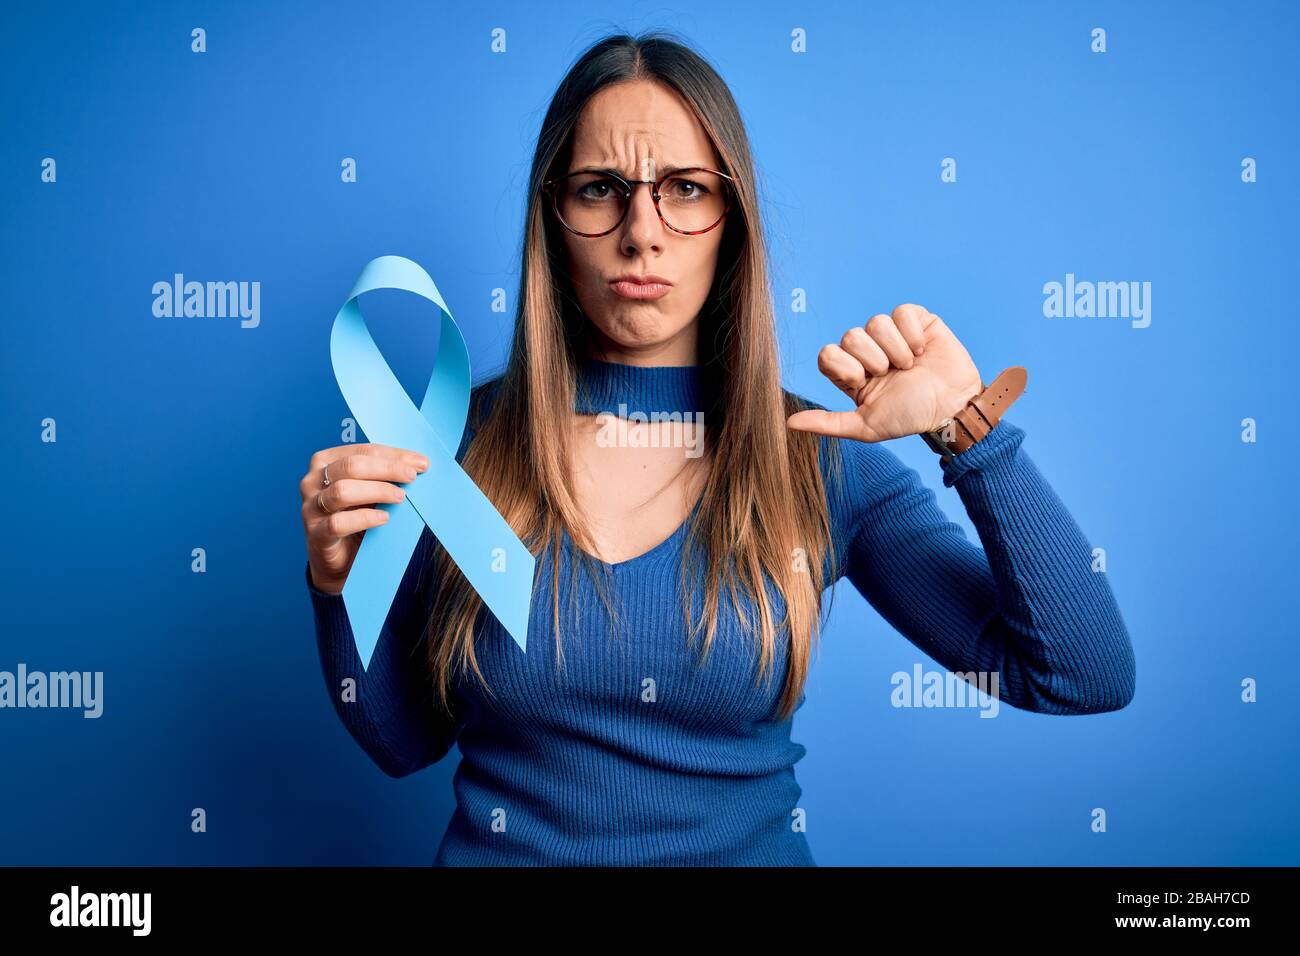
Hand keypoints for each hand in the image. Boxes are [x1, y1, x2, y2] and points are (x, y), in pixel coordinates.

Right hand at [300, 443, 428, 594]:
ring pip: (342, 491)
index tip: (421, 463)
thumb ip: (384, 476)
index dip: (394, 455)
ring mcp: (311, 508)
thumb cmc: (356, 517)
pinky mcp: (316, 534)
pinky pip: (338, 523)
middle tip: (412, 477)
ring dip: (377, 491)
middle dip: (387, 468)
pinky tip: (384, 518)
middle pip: (351, 466)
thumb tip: (418, 465)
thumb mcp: (369, 492)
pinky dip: (364, 518)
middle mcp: (312, 481)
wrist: (340, 560)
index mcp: (325, 462)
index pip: (363, 451)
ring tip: (400, 497)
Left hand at [785, 304, 983, 442]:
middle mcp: (868, 350)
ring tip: (909, 366)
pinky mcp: (916, 320)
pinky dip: (912, 333)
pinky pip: (902, 312)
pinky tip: (922, 350)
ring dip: (895, 349)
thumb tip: (789, 423)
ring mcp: (891, 334)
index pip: (827, 354)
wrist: (951, 407)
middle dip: (873, 359)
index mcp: (851, 372)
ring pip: (876, 322)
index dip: (845, 366)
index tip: (864, 382)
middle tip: (892, 375)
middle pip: (850, 335)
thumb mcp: (866, 427)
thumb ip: (828, 423)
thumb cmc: (909, 418)